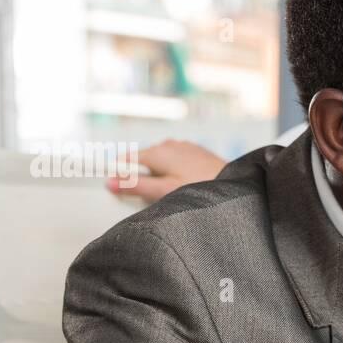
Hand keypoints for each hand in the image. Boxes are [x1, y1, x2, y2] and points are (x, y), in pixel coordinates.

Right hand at [108, 139, 225, 202]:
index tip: (106, 182)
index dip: (115, 173)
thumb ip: (136, 187)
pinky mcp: (195, 153)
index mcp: (157, 151)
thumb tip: (111, 183)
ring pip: (159, 163)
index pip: (124, 159)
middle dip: (142, 178)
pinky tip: (185, 187)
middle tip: (151, 197)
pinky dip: (173, 174)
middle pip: (142, 162)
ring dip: (159, 177)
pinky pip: (175, 163)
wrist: (236, 185)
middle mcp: (169, 145)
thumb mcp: (164, 192)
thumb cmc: (204, 188)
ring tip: (172, 194)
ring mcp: (183, 147)